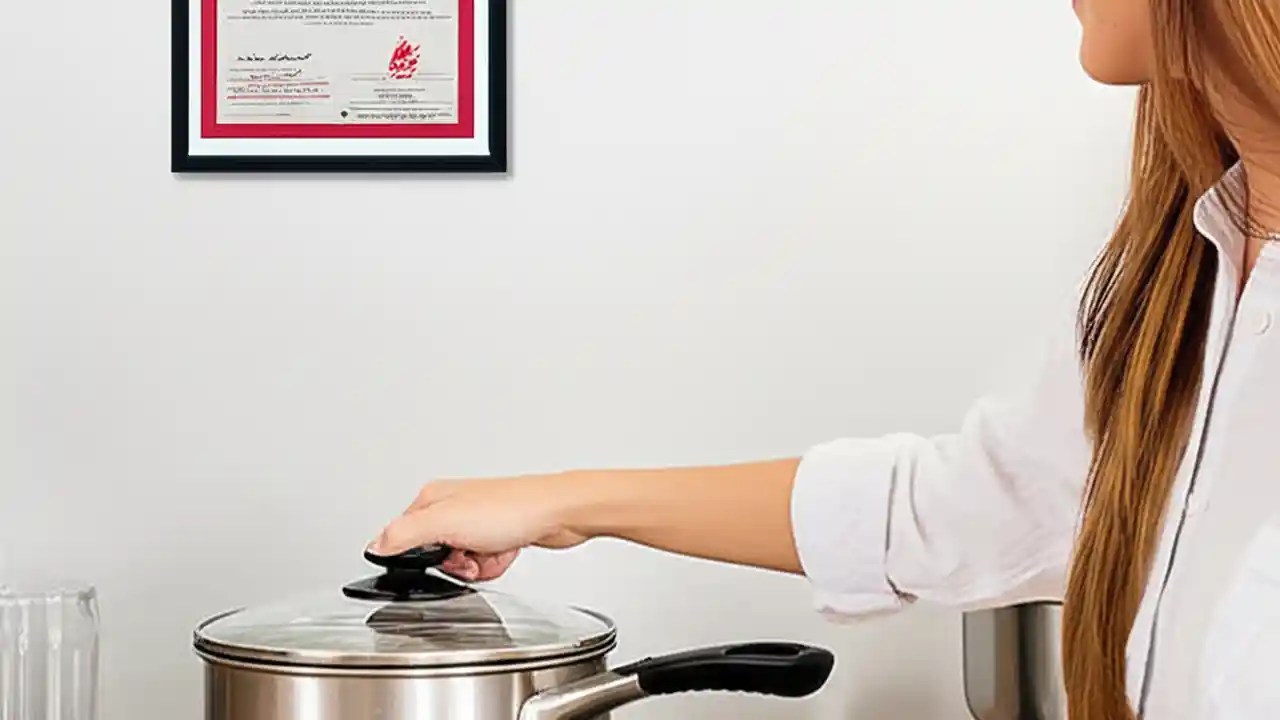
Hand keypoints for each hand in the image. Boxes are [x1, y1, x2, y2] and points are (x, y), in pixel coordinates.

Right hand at [370, 473, 591, 582]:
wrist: (559, 513)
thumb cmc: (513, 507)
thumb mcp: (445, 522)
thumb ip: (404, 535)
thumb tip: (376, 546)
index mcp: (434, 498)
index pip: (404, 538)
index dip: (420, 557)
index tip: (439, 555)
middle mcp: (454, 506)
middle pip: (435, 556)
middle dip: (454, 565)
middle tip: (469, 555)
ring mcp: (478, 522)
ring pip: (461, 564)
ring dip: (477, 567)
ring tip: (492, 551)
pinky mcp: (498, 536)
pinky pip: (485, 564)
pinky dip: (495, 565)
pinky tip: (506, 552)